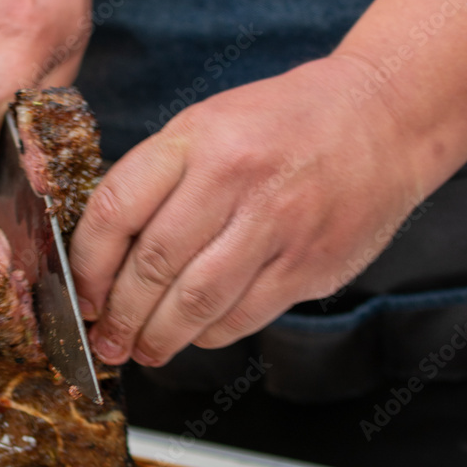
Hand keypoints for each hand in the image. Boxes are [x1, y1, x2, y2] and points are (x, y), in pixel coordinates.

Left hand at [71, 56, 426, 366]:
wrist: (384, 117)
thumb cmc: (283, 125)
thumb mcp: (208, 127)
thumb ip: (158, 183)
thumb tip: (105, 261)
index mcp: (196, 139)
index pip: (116, 210)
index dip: (88, 267)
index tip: (82, 296)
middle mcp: (234, 179)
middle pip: (153, 266)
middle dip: (120, 316)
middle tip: (106, 341)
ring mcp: (276, 224)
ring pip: (195, 302)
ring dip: (159, 338)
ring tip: (143, 350)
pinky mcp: (308, 264)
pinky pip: (242, 316)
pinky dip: (208, 335)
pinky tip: (195, 334)